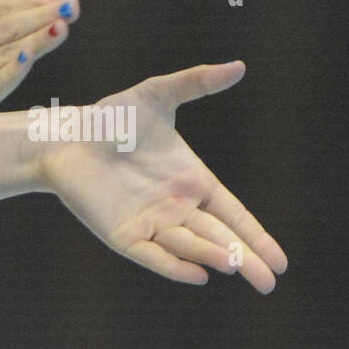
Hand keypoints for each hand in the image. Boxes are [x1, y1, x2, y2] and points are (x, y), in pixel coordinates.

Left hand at [37, 61, 288, 292]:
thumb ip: (195, 81)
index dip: (256, 236)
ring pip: (189, 246)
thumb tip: (238, 66)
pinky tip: (198, 275)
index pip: (234, 214)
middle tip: (269, 282)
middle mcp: (177, 208)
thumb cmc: (111, 118)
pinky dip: (174, 267)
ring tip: (234, 266)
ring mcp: (152, 225)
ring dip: (211, 256)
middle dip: (243, 258)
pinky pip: (153, 256)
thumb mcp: (156, 95)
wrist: (66, 137)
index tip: (281, 262)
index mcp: (193, 182)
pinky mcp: (124, 236)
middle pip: (218, 238)